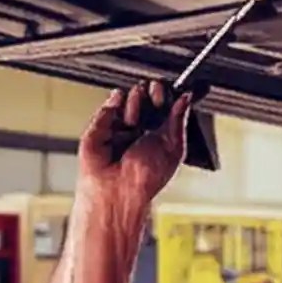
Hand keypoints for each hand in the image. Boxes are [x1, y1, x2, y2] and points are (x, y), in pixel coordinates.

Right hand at [78, 82, 190, 205]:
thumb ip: (178, 120)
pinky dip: (112, 106)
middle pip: (143, 99)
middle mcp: (136, 130)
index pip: (161, 106)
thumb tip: (185, 99)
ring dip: (133, 103)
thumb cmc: (145, 179)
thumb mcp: (174, 147)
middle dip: (149, 94)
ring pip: (125, 101)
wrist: (119, 190)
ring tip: (135, 120)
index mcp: (157, 134)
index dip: (164, 95)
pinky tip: (119, 109)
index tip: (166, 91)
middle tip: (153, 94)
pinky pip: (105, 110)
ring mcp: (116, 129)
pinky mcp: (96, 130)